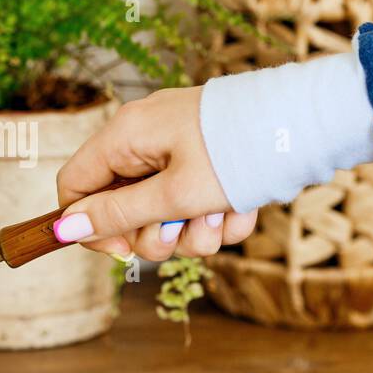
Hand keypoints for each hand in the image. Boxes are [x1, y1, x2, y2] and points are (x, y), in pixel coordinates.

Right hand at [54, 86, 256, 261]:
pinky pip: (195, 202)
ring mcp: (177, 148)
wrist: (308, 123)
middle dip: (157, 234)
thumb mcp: (175, 195)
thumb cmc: (238, 152)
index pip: (74, 186)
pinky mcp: (206, 158)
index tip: (124, 248)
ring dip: (193, 230)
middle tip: (184, 233)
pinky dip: (217, 215)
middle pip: (122, 207)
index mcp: (125, 135)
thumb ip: (118, 215)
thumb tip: (64, 230)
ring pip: (164, 212)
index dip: (91, 226)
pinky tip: (242, 209)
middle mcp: (145, 138)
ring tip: (223, 217)